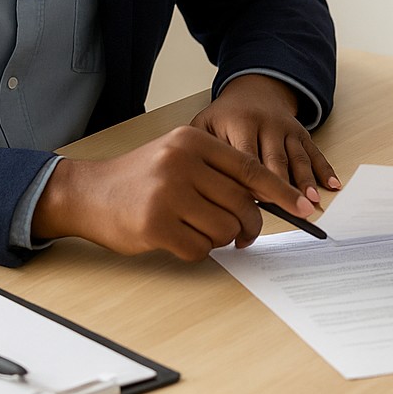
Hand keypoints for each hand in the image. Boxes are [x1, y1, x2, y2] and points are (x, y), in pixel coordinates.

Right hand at [31, 125, 316, 260]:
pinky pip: (199, 249)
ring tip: (198, 230)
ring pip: (224, 230)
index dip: (281, 192)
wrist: (88, 192)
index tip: (303, 206)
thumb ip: (218, 170)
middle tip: (243, 235)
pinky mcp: (154, 226)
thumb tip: (268, 198)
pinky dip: (197, 251)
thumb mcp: (179, 156)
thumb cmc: (141, 177)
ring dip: (219, 239)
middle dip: (249, 226)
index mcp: (193, 142)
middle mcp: (182, 164)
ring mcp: (167, 194)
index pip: (250, 169)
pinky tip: (178, 238)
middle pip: (242, 204)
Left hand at [189, 74, 339, 201]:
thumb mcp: (205, 124)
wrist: (254, 89)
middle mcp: (267, 125)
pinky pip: (314, 153)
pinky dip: (325, 170)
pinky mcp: (301, 134)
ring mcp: (287, 129)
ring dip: (305, 181)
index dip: (252, 182)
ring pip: (297, 158)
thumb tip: (202, 184)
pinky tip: (332, 185)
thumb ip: (201, 149)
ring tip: (311, 201)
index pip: (246, 158)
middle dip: (282, 187)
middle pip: (275, 160)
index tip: (254, 206)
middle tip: (289, 211)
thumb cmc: (225, 116)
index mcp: (241, 123)